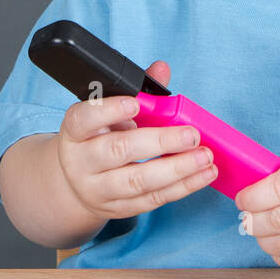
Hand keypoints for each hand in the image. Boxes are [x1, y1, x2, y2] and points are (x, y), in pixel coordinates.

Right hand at [55, 61, 217, 218]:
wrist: (78, 180)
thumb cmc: (99, 136)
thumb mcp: (107, 111)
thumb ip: (137, 90)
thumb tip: (162, 69)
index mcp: (75, 131)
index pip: (84, 119)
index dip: (108, 110)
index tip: (135, 103)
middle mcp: (80, 161)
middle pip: (119, 151)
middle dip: (160, 142)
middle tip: (192, 135)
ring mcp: (97, 189)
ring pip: (138, 181)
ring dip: (177, 169)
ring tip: (204, 157)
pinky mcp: (117, 209)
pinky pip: (152, 199)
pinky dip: (181, 187)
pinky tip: (201, 175)